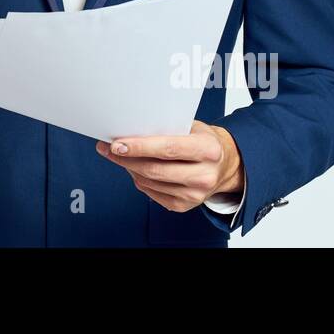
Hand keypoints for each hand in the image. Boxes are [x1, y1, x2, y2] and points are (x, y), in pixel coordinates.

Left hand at [95, 120, 242, 211]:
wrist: (225, 165)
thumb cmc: (203, 141)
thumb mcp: (192, 127)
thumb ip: (167, 128)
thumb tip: (131, 127)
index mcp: (208, 149)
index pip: (167, 148)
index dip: (139, 146)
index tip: (117, 144)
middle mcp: (204, 175)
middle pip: (155, 169)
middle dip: (126, 159)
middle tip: (108, 148)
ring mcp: (195, 194)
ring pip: (150, 182)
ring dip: (129, 169)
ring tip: (120, 156)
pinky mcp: (185, 206)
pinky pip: (152, 193)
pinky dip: (139, 180)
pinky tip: (135, 169)